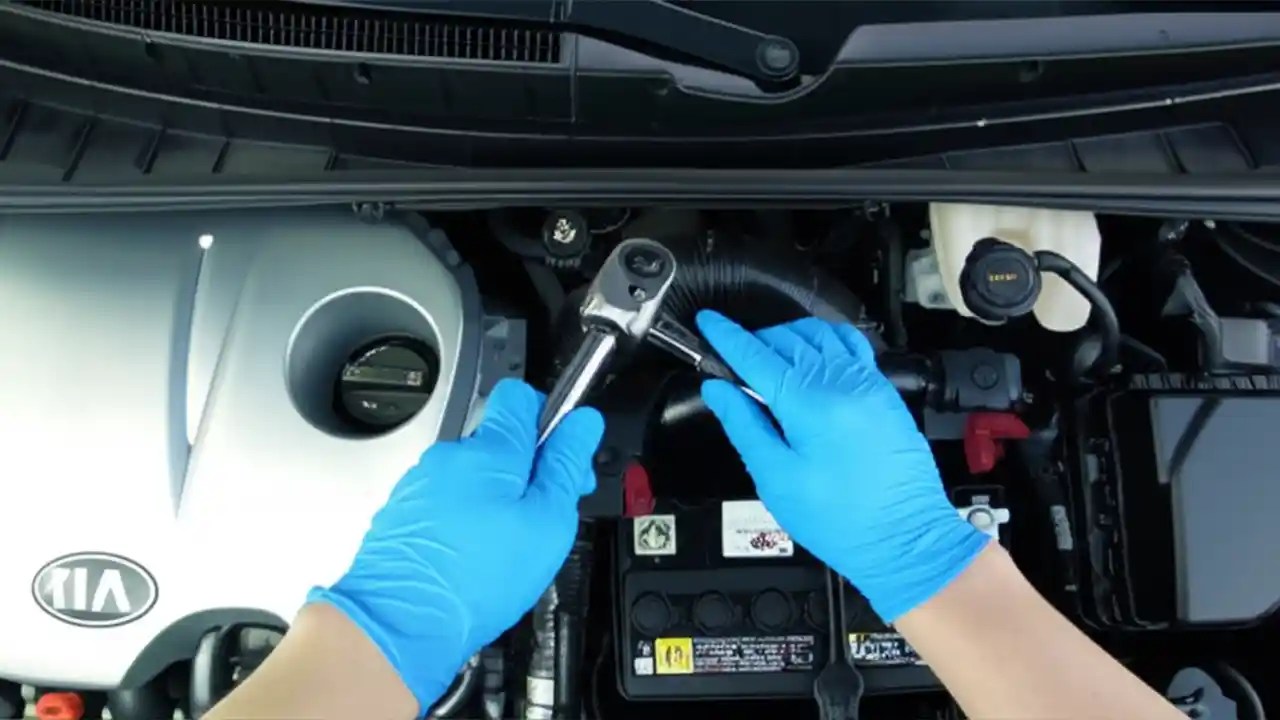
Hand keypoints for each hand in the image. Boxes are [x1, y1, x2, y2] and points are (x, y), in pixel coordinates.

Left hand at [308, 379, 603, 712]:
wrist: (397, 623)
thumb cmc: (472, 579)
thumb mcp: (547, 523)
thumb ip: (566, 467)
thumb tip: (584, 424)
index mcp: (491, 449)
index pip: (522, 396)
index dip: (550, 419)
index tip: (564, 456)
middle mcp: (450, 457)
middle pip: (501, 441)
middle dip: (529, 471)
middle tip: (545, 514)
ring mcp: (422, 484)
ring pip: (475, 476)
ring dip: (497, 499)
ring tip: (507, 547)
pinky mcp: (405, 514)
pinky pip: (447, 504)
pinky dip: (466, 522)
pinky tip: (475, 558)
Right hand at [697, 311, 988, 621]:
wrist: (905, 539)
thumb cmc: (843, 519)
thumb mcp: (776, 478)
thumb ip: (744, 426)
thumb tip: (718, 391)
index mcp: (808, 402)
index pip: (755, 354)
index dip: (726, 336)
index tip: (708, 324)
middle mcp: (840, 382)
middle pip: (786, 339)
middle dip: (754, 340)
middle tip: (732, 360)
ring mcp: (867, 383)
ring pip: (819, 334)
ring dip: (788, 337)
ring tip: (768, 357)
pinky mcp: (883, 392)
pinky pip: (851, 345)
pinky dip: (825, 340)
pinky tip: (814, 354)